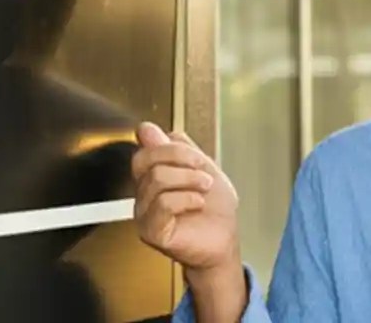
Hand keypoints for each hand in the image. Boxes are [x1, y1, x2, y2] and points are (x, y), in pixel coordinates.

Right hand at [131, 123, 240, 272]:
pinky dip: (187, 199)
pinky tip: (198, 203)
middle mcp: (144, 194)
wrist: (225, 240)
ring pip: (157, 178)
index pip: (145, 148)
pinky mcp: (151, 231)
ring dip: (190, 180)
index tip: (196, 157)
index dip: (171, 146)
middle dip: (181, 158)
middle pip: (145, 159)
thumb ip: (177, 146)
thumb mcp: (202, 167)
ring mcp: (145, 213)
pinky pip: (163, 203)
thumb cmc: (215, 210)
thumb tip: (147, 129)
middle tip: (202, 171)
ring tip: (204, 189)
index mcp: (153, 176)